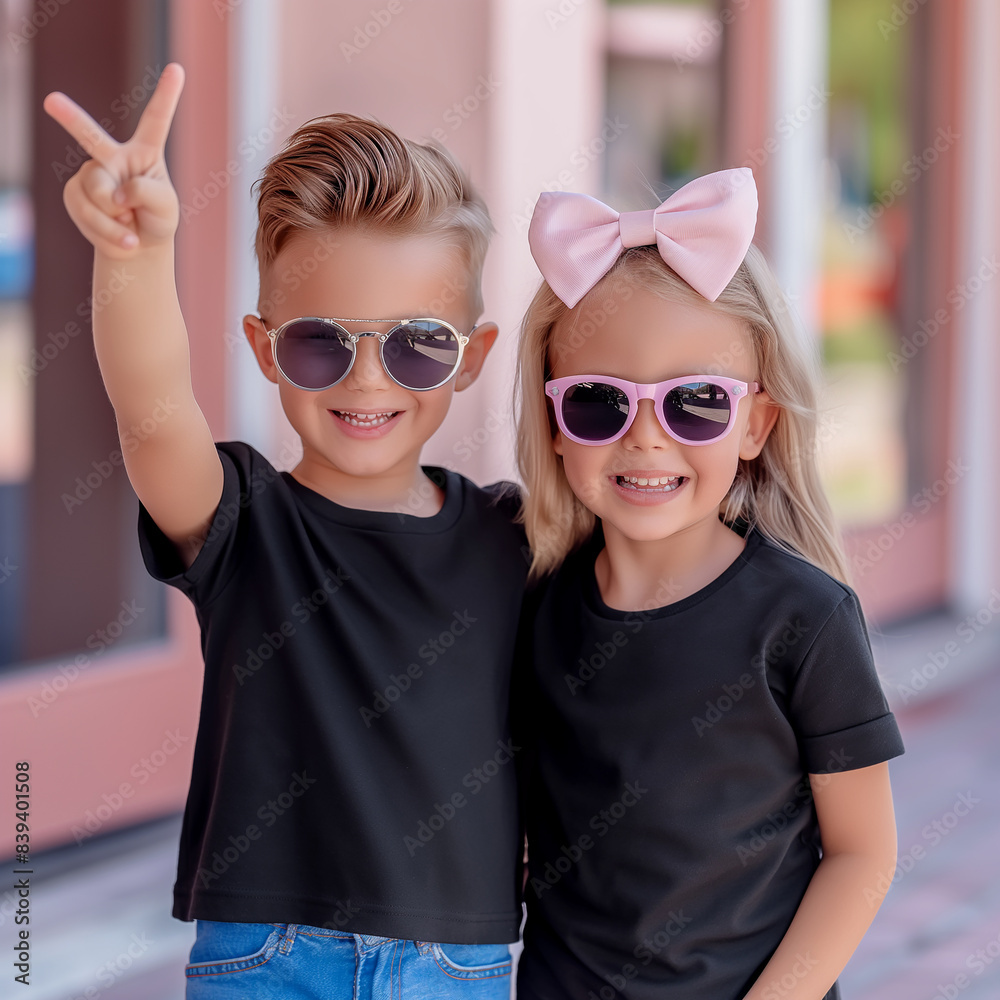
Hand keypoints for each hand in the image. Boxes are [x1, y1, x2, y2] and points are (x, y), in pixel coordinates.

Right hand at [43, 62, 184, 258]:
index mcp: (145, 152)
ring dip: (116, 218)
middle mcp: (114, 156)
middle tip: (51, 102)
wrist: (136, 246)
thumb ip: (147, 194)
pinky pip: (87, 211)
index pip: (155, 121)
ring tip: (129, 225)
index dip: (166, 96)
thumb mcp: (166, 208)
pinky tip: (118, 235)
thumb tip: (117, 193)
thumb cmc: (156, 220)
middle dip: (70, 119)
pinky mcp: (75, 193)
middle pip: (92, 138)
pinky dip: (105, 231)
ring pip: (98, 192)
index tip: (177, 69)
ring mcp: (92, 174)